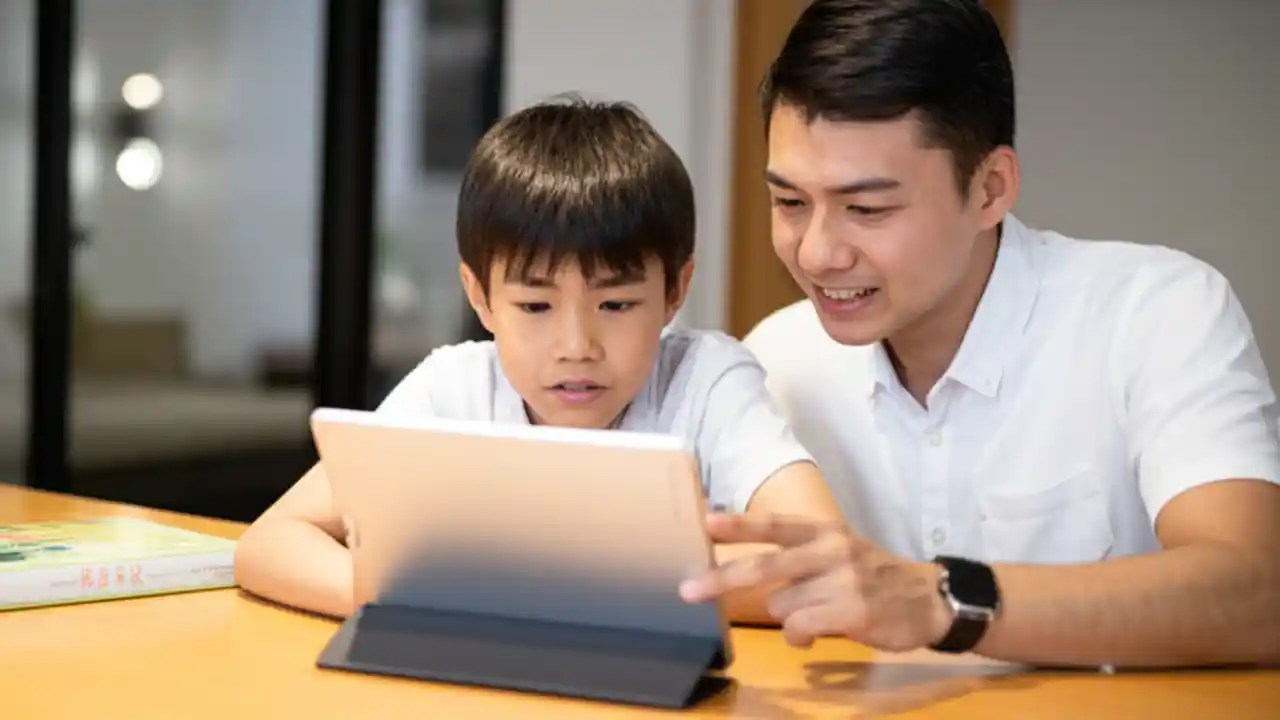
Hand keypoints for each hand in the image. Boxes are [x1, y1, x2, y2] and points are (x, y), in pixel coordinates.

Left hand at [680, 513, 953, 651]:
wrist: (928, 599)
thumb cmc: (873, 575)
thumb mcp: (839, 552)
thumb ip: (797, 557)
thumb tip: (743, 573)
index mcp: (824, 532)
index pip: (774, 525)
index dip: (739, 525)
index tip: (705, 523)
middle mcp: (830, 550)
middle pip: (765, 566)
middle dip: (721, 579)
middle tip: (687, 590)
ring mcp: (843, 581)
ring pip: (781, 605)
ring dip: (787, 616)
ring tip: (813, 614)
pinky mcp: (853, 611)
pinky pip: (801, 628)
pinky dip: (799, 636)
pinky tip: (814, 634)